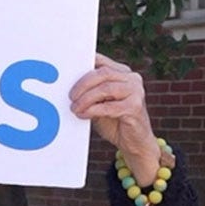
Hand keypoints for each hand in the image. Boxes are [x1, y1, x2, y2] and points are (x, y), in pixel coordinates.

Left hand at [69, 55, 158, 183]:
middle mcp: (132, 78)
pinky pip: (110, 106)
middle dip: (83, 84)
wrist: (135, 143)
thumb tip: (69, 86)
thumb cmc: (114, 122)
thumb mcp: (100, 103)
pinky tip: (84, 115)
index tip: (68, 72)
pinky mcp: (135, 107)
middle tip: (70, 96)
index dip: (84, 64)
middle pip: (103, 73)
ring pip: (106, 88)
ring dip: (86, 98)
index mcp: (123, 73)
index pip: (102, 62)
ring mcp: (136, 91)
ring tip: (75, 108)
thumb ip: (91, 92)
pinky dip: (93, 110)